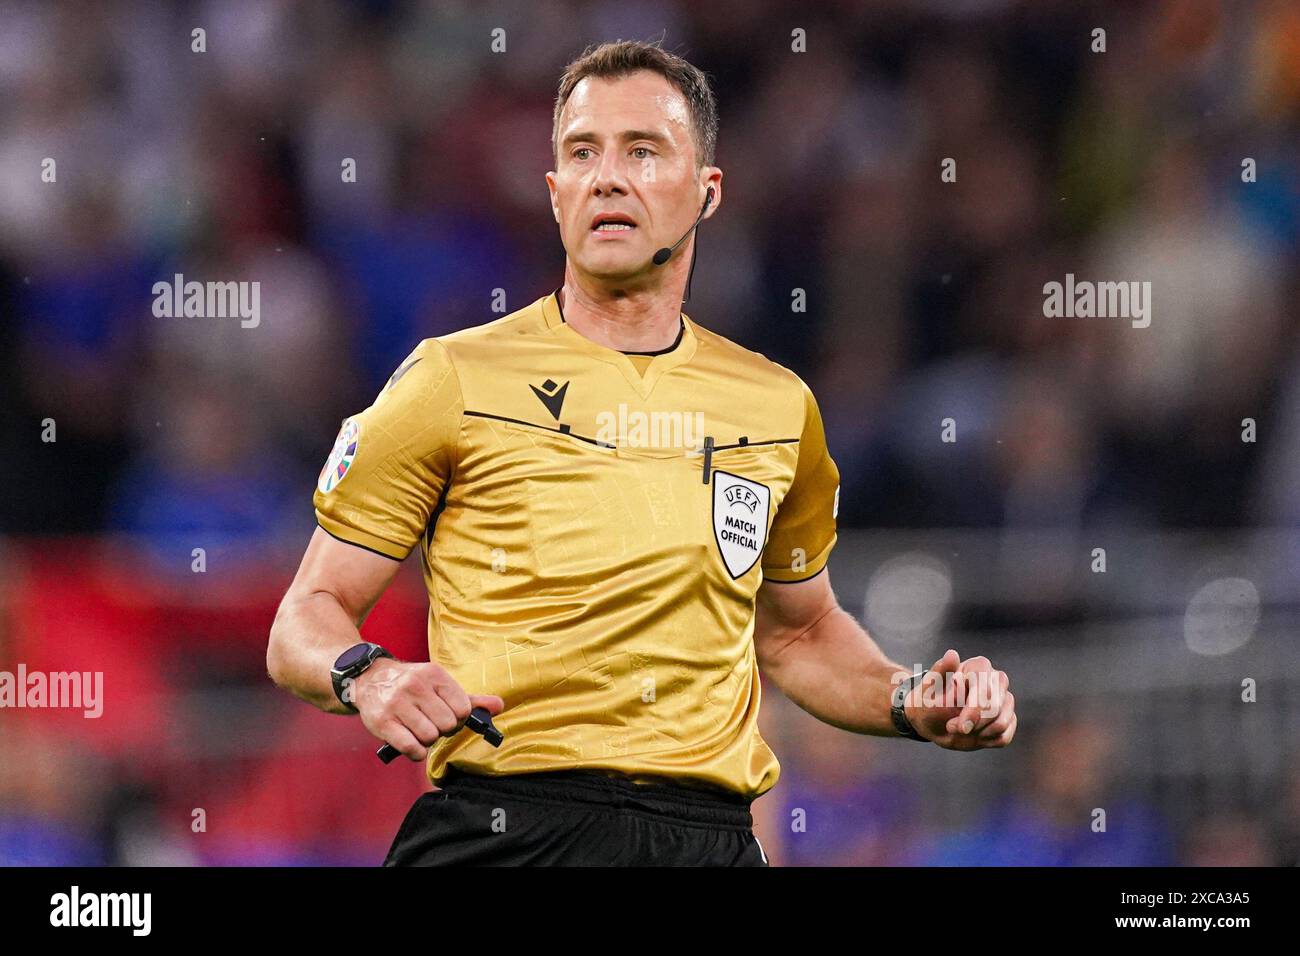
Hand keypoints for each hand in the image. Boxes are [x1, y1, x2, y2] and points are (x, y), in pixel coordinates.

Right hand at [352, 658, 505, 760]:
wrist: (368, 679)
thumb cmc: (412, 685)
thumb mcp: (439, 684)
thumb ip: (470, 698)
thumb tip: (499, 706)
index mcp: (434, 674)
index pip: (463, 707)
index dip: (459, 717)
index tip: (449, 715)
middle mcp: (415, 686)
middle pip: (448, 724)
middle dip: (443, 729)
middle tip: (432, 724)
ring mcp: (397, 704)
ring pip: (430, 737)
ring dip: (428, 740)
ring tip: (419, 730)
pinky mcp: (382, 722)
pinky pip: (411, 748)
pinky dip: (416, 751)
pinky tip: (412, 742)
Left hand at [902, 648, 1015, 750]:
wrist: (931, 721)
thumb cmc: (928, 701)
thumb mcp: (928, 689)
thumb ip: (941, 674)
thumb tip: (952, 654)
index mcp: (978, 666)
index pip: (985, 688)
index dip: (975, 710)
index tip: (960, 727)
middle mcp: (996, 679)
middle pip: (995, 707)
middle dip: (973, 724)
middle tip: (952, 727)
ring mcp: (1004, 699)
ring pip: (1001, 723)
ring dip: (978, 733)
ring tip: (960, 729)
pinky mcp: (1007, 718)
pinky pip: (1004, 736)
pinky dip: (986, 741)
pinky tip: (973, 734)